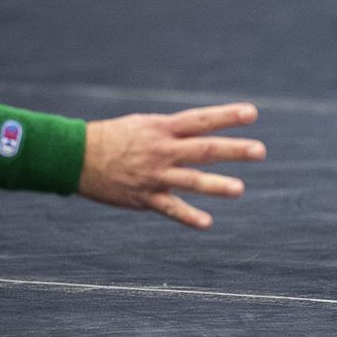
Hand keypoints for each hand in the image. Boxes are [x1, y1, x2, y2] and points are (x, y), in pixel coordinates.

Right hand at [79, 103, 264, 229]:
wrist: (75, 156)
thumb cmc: (115, 137)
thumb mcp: (146, 124)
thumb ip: (176, 130)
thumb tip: (206, 128)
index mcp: (163, 129)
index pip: (201, 120)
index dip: (227, 116)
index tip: (253, 113)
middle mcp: (162, 150)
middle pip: (204, 149)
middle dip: (233, 150)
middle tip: (260, 151)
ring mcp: (154, 175)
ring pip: (190, 180)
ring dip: (216, 185)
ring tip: (240, 190)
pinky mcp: (144, 197)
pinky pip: (170, 208)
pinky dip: (188, 216)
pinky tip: (207, 223)